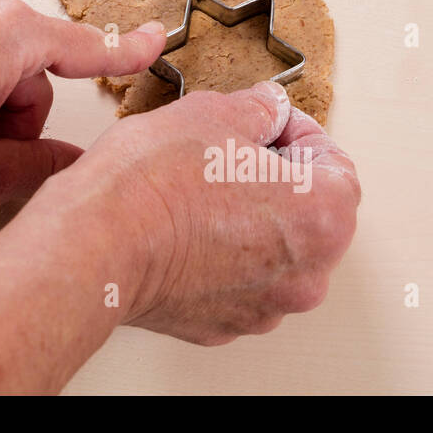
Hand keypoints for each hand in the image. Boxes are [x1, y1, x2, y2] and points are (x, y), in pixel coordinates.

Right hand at [63, 82, 359, 343]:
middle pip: (309, 214)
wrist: (96, 243)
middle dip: (275, 179)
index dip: (298, 131)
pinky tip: (182, 226)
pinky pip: (234, 281)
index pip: (336, 163)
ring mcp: (263, 307)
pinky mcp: (220, 324)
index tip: (268, 122)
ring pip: (271, 251)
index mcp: (321, 218)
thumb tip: (267, 109)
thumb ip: (258, 108)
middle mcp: (304, 274)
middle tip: (229, 152)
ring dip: (247, 220)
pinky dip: (217, 255)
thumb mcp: (215, 112)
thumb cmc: (154, 185)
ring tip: (197, 189)